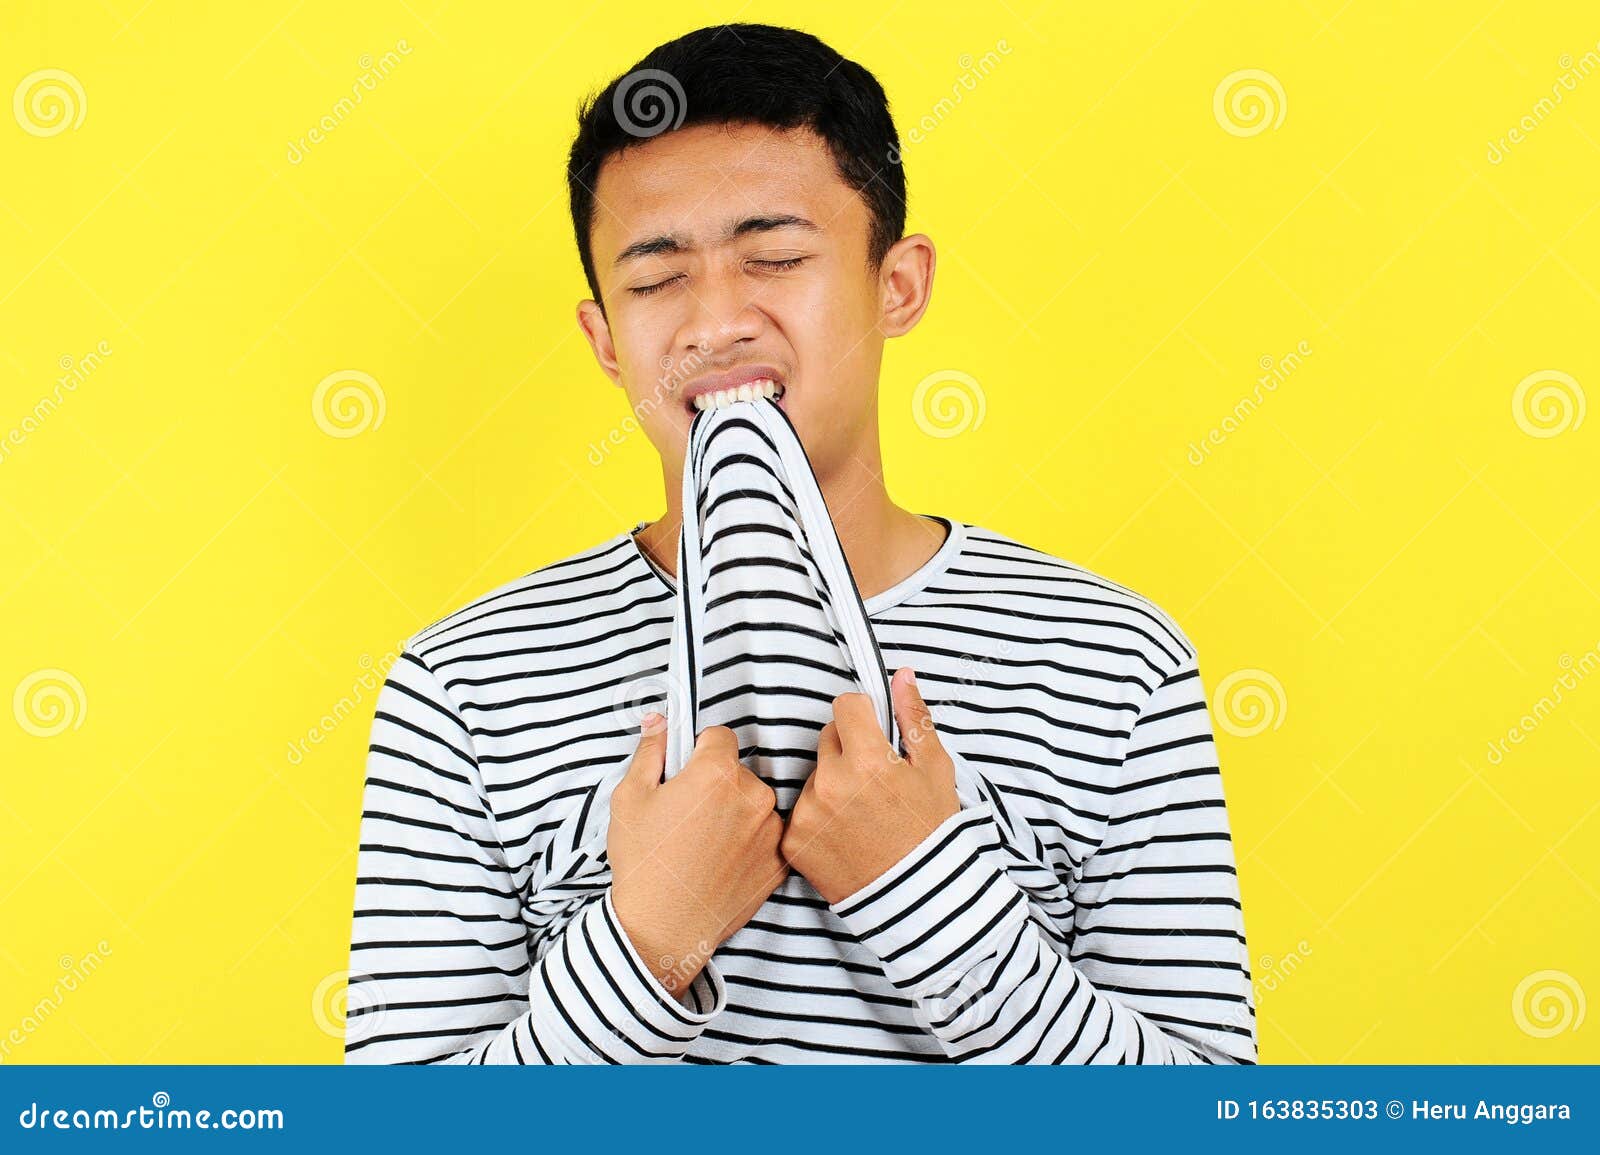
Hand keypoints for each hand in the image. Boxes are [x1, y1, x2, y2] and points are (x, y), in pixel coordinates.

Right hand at [608, 715, 787, 994]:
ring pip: (755, 805)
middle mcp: (753, 795)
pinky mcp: (780, 862)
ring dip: (737, 814)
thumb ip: (650, 751)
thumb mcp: (631, 798)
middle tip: (690, 817)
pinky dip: (750, 845)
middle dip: (718, 785)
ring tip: (706, 845)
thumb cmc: (643, 862)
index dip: (699, 752)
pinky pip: (767, 837)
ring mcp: (771, 830)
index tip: (686, 774)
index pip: (720, 737)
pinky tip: (722, 863)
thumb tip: (659, 720)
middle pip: (739, 772)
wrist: (663, 928)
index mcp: (717, 772)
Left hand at [781, 667, 960, 904]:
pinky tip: (844, 834)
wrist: (918, 899)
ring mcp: (809, 814)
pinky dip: (818, 817)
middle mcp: (831, 784)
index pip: (845, 707)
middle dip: (848, 751)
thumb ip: (914, 718)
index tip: (872, 734)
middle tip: (873, 783)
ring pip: (814, 774)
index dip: (862, 717)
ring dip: (831, 784)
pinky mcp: (794, 841)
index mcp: (868, 760)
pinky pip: (801, 809)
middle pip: (827, 739)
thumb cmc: (931, 833)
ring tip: (860, 814)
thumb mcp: (935, 770)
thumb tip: (902, 676)